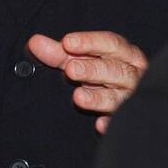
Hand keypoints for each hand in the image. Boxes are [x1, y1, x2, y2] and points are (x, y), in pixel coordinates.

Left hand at [26, 30, 147, 133]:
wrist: (133, 103)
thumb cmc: (101, 74)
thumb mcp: (81, 61)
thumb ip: (58, 53)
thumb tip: (34, 42)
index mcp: (124, 54)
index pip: (110, 43)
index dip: (89, 42)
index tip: (67, 42)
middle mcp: (131, 74)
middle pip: (115, 69)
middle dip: (92, 69)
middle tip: (70, 69)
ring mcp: (131, 97)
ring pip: (117, 96)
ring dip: (98, 97)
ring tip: (78, 97)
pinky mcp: (129, 119)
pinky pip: (120, 121)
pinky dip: (110, 122)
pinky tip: (99, 124)